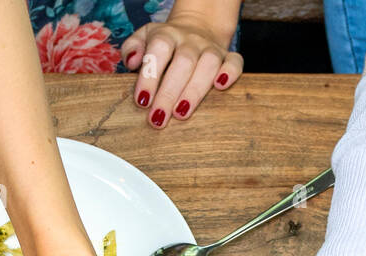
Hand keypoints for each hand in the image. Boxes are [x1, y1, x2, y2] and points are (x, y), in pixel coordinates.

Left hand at [122, 3, 242, 127]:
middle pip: (183, 62)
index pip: (159, 50)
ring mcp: (210, 48)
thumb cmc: (166, 44)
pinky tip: (221, 87)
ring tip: (182, 114)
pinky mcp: (228, 56)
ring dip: (195, 90)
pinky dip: (230, 73)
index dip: (150, 75)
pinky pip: (234, 62)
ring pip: (208, 64)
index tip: (142, 101)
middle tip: (158, 118)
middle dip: (169, 93)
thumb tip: (131, 62)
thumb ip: (132, 47)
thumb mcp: (145, 38)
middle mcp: (190, 40)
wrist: (198, 27)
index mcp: (167, 35)